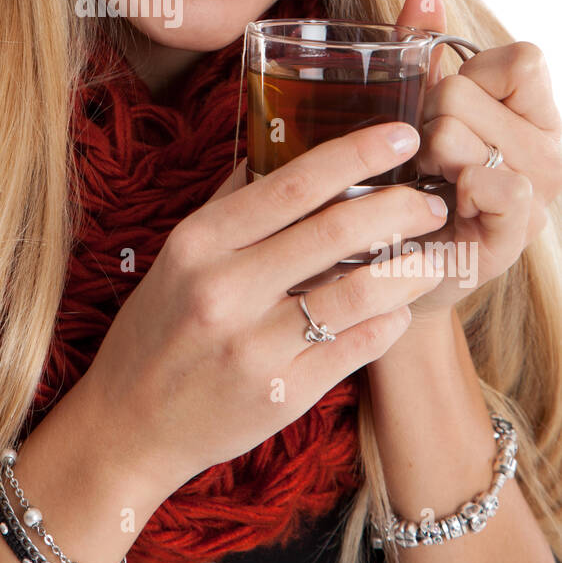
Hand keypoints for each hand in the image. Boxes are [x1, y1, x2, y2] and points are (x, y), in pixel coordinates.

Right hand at [77, 122, 446, 501]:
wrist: (130, 426)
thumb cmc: (158, 330)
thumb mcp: (177, 257)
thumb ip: (229, 205)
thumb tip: (274, 150)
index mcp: (199, 244)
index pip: (292, 184)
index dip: (357, 153)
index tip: (403, 136)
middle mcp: (225, 290)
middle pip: (334, 231)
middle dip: (399, 208)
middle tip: (431, 201)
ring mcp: (255, 346)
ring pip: (358, 292)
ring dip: (409, 268)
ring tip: (432, 255)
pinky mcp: (282, 394)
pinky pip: (357, 348)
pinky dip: (390, 321)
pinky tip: (398, 308)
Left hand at [391, 0, 561, 317]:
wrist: (401, 266)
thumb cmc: (416, 181)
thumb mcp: (422, 108)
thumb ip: (425, 47)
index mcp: (536, 112)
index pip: (523, 58)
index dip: (473, 76)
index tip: (453, 111)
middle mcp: (550, 149)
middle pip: (464, 93)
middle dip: (429, 123)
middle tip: (431, 162)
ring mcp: (538, 193)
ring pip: (459, 136)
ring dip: (428, 160)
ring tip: (432, 187)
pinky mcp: (515, 235)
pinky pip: (496, 187)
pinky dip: (462, 192)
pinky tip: (448, 209)